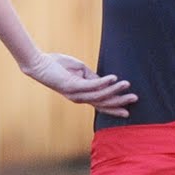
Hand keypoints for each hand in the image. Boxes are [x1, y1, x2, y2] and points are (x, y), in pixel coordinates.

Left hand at [21, 51, 135, 117]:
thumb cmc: (58, 65)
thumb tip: (105, 80)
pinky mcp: (71, 86)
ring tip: (127, 85)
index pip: (101, 104)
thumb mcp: (80, 71)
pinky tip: (113, 78)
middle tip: (134, 99)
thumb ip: (92, 77)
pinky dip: (103, 82)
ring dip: (114, 91)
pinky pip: (91, 85)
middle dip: (119, 102)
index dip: (114, 107)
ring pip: (99, 95)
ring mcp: (75, 93)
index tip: (128, 110)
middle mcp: (79, 98)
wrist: (40, 64)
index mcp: (81, 95)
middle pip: (103, 103)